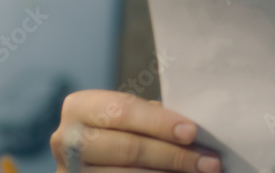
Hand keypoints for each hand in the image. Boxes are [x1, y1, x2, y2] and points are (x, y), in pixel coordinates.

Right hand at [50, 89, 222, 171]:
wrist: (94, 152)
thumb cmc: (123, 129)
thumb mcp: (131, 116)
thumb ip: (153, 117)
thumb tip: (195, 129)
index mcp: (79, 107)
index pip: (123, 111)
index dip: (159, 122)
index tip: (193, 132)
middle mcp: (64, 140)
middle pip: (127, 148)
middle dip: (173, 155)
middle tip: (210, 161)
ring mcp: (69, 171)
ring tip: (202, 172)